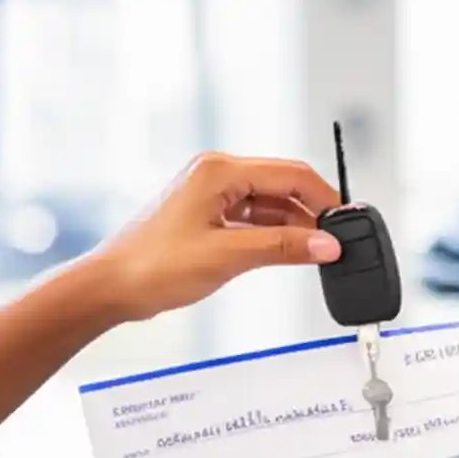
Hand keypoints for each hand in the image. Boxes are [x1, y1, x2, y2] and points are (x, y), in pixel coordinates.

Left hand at [88, 152, 342, 322]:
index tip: (347, 223)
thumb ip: (282, 247)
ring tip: (317, 252)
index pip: (291, 173)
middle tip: (336, 241)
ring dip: (294, 225)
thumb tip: (326, 244)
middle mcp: (216, 174)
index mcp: (220, 170)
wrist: (111, 287)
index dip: (325, 198)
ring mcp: (211, 193)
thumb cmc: (152, 266)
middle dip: (313, 212)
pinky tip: (288, 252)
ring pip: (270, 203)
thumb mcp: (228, 256)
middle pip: (283, 185)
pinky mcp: (207, 214)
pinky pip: (253, 217)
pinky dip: (273, 233)